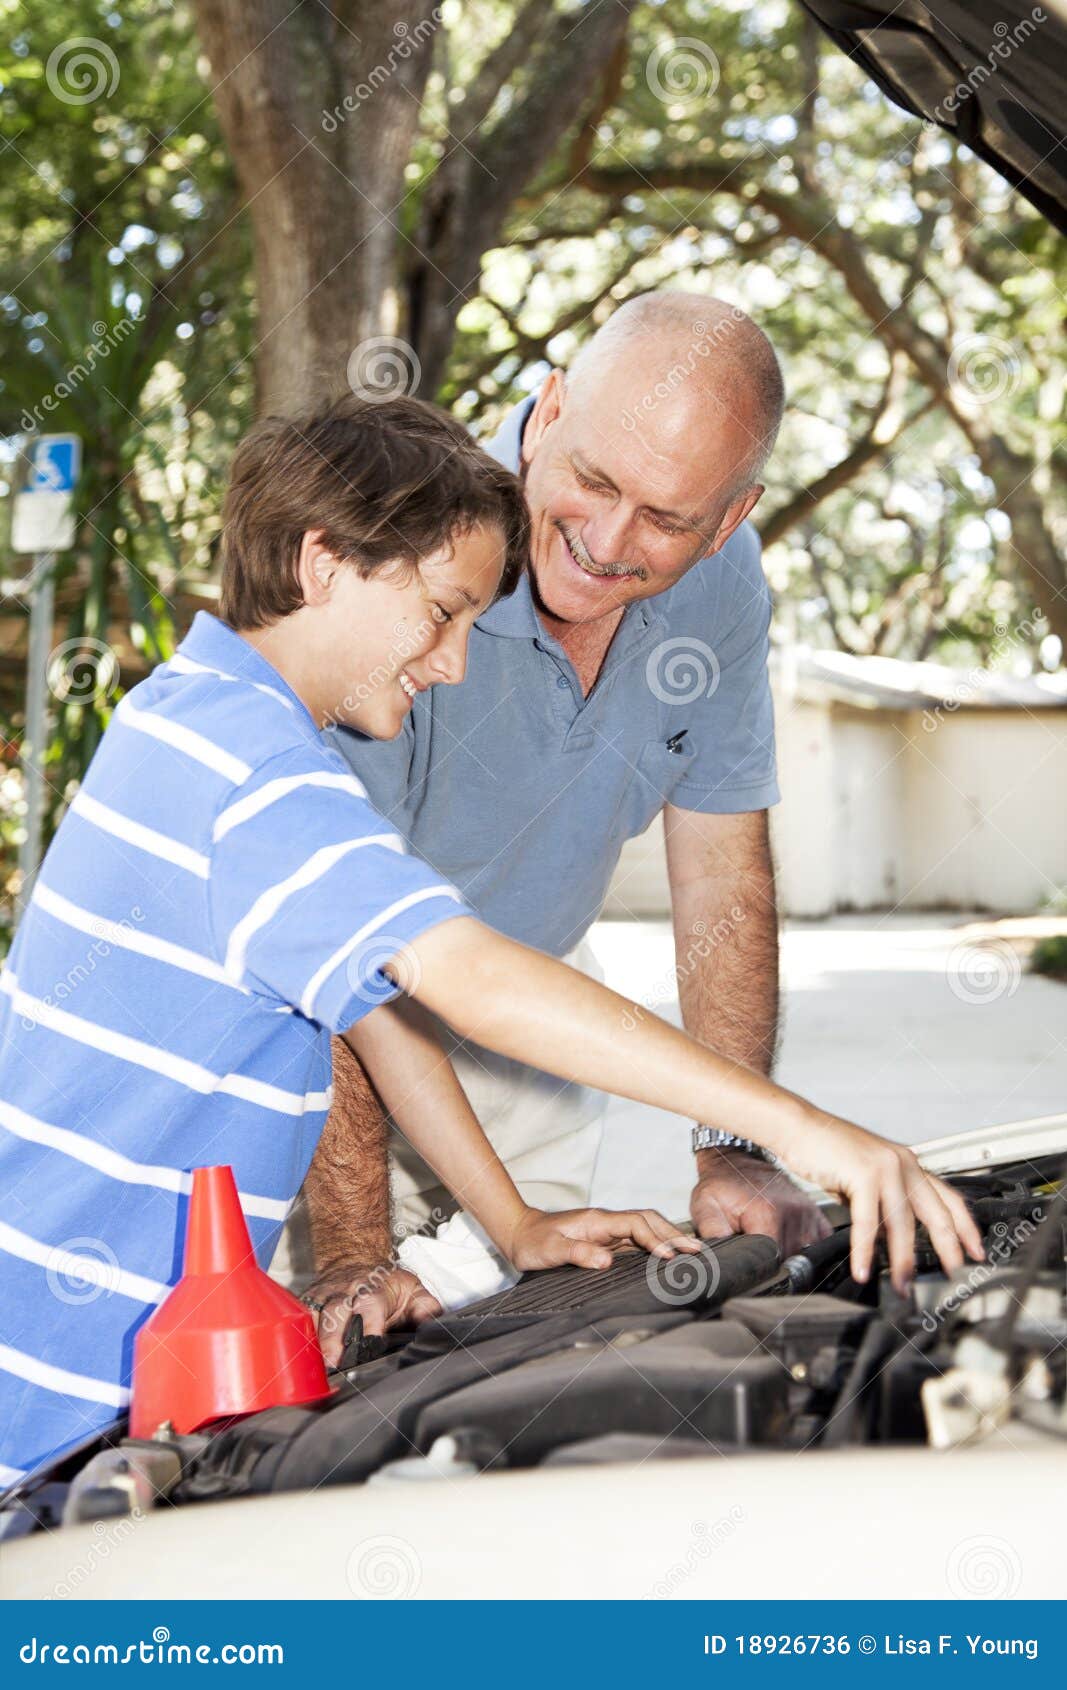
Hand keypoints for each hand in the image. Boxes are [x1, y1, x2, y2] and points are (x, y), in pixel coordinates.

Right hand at [305, 1263, 441, 1366]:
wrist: (354, 1260)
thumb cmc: (385, 1283)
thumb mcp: (412, 1290)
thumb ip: (426, 1309)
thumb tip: (434, 1324)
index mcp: (372, 1290)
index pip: (371, 1306)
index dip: (370, 1326)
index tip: (371, 1346)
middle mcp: (344, 1293)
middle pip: (335, 1314)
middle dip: (332, 1338)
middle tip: (333, 1364)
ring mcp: (322, 1298)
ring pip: (312, 1318)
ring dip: (311, 1343)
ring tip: (310, 1368)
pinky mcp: (306, 1304)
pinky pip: (296, 1320)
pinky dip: (293, 1338)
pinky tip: (295, 1359)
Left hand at [506, 1206, 702, 1272]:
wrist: (520, 1233)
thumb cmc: (534, 1242)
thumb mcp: (550, 1250)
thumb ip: (577, 1253)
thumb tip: (607, 1260)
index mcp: (597, 1221)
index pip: (635, 1225)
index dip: (654, 1239)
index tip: (670, 1257)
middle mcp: (606, 1222)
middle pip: (648, 1220)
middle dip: (673, 1234)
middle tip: (697, 1250)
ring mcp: (608, 1230)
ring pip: (646, 1228)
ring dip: (669, 1237)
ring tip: (692, 1251)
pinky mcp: (606, 1239)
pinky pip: (638, 1238)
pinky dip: (657, 1243)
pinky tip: (667, 1254)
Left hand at [690, 1148, 832, 1256]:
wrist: (736, 1160)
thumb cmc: (721, 1185)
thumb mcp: (705, 1207)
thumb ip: (713, 1235)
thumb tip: (718, 1261)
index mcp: (767, 1213)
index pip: (773, 1262)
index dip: (761, 1272)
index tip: (751, 1270)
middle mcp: (793, 1212)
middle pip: (792, 1261)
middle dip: (775, 1267)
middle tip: (758, 1257)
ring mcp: (807, 1212)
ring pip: (808, 1255)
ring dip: (792, 1259)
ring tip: (772, 1250)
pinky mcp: (816, 1212)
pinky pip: (822, 1242)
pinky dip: (810, 1249)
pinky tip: (792, 1245)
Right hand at [773, 1112, 984, 1293]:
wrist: (798, 1127)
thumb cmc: (826, 1150)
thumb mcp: (864, 1178)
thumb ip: (883, 1205)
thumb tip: (890, 1240)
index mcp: (908, 1164)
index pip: (950, 1199)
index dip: (967, 1228)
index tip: (976, 1253)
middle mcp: (903, 1163)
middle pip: (937, 1214)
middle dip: (949, 1251)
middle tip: (954, 1278)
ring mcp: (885, 1167)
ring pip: (903, 1224)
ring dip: (903, 1261)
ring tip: (902, 1285)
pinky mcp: (863, 1174)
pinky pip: (868, 1222)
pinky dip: (865, 1251)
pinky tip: (863, 1269)